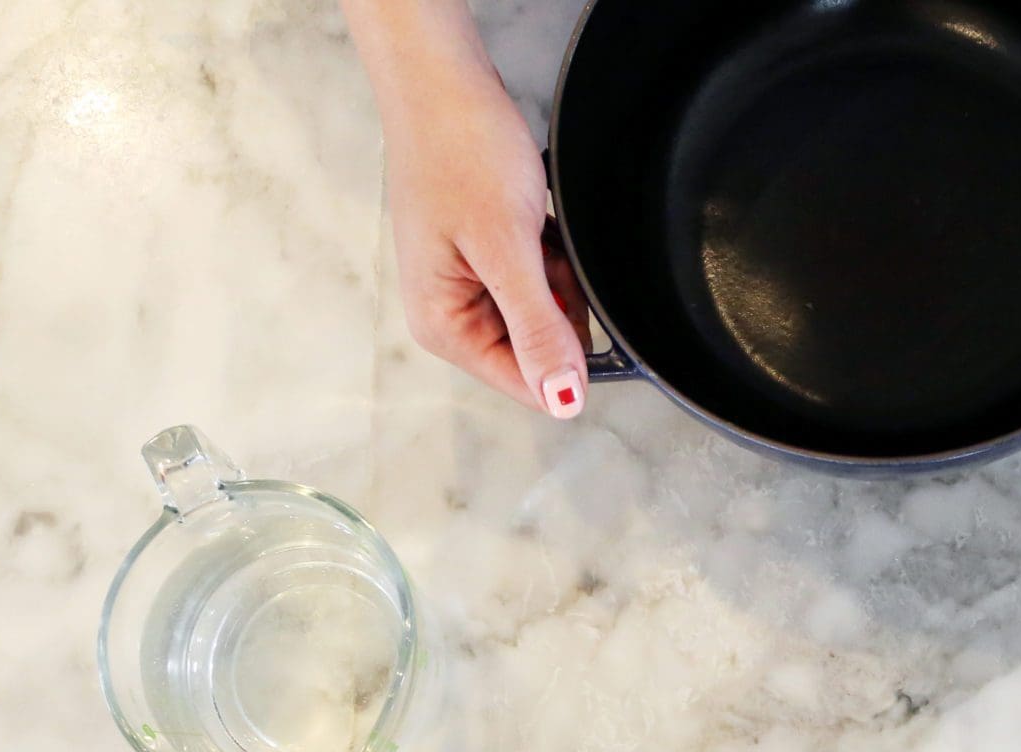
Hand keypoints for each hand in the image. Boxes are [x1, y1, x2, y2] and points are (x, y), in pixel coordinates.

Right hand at [378, 57, 590, 416]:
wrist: (443, 81)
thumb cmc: (459, 152)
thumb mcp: (507, 249)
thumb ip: (536, 329)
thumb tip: (563, 401)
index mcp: (442, 326)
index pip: (527, 385)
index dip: (569, 360)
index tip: (578, 308)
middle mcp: (451, 315)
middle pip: (539, 348)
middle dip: (560, 305)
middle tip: (545, 252)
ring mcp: (469, 285)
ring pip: (545, 310)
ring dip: (557, 274)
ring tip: (533, 227)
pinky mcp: (487, 257)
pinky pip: (540, 277)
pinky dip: (551, 253)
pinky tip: (534, 218)